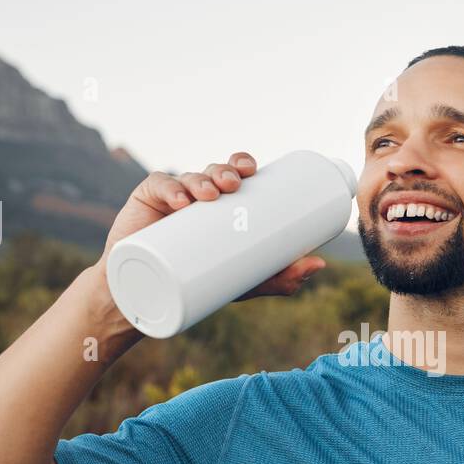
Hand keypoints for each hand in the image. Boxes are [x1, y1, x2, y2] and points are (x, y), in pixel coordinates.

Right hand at [99, 152, 325, 299]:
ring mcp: (169, 200)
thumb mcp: (242, 282)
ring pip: (187, 178)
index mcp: (218, 206)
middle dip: (225, 169)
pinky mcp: (144, 204)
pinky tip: (178, 200)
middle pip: (212, 172)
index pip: (231, 175)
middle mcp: (195, 198)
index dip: (240, 163)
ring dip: (201, 179)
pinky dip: (168, 190)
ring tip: (211, 194)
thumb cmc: (198, 284)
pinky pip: (156, 188)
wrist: (148, 299)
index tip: (253, 169)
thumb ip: (279, 276)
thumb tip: (319, 265)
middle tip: (235, 183)